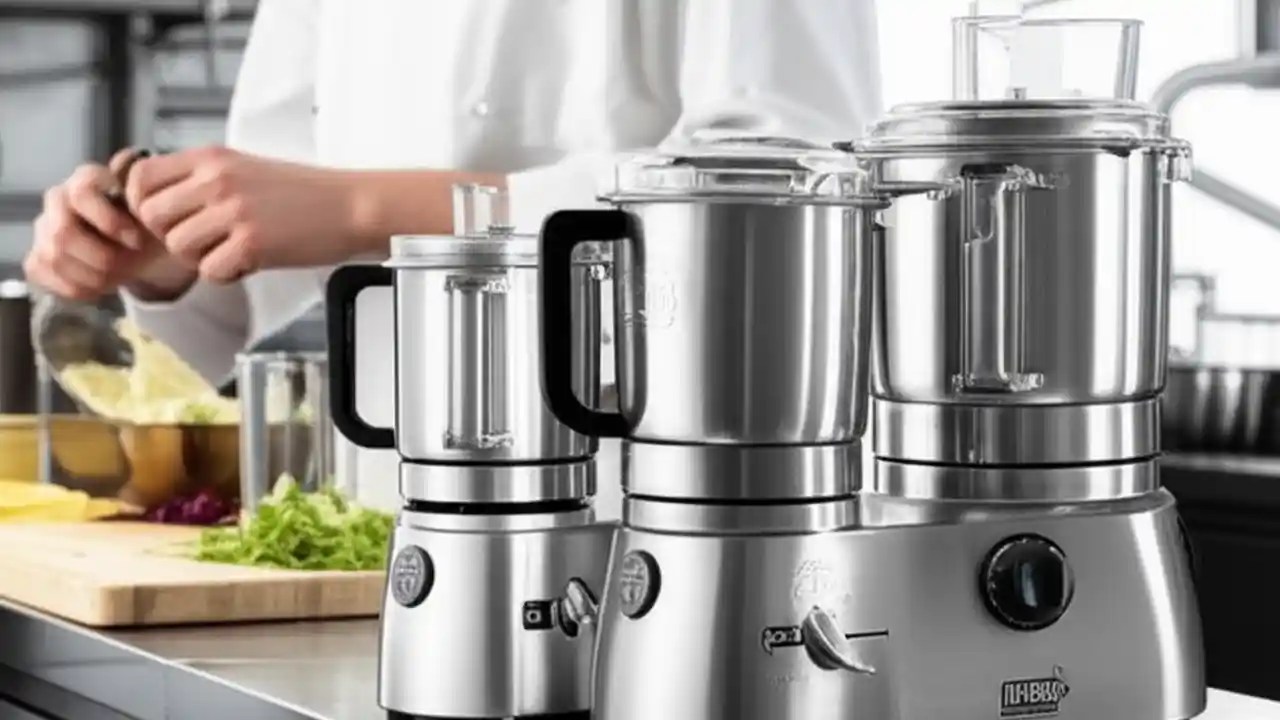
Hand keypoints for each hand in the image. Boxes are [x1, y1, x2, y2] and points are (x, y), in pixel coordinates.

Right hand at [24, 156, 192, 300]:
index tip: (136, 242)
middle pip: (62, 233)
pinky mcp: (38, 254)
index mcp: (87, 179)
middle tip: (127, 268)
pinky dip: (74, 288)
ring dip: (91, 276)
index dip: (109, 221)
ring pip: (53, 257)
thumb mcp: (157, 214)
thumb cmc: (147, 225)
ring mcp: (44, 227)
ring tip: (117, 278)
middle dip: (100, 258)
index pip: (82, 193)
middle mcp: (58, 198)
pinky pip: (43, 273)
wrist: (141, 249)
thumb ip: (148, 204)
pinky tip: (98, 289)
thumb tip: (139, 198)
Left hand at [125, 147, 360, 282]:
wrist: (351, 205)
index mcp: (211, 158)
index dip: (142, 204)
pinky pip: (210, 271)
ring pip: (178, 247)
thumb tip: (158, 203)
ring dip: (200, 258)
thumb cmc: (303, 192)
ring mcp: (233, 212)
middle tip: (202, 241)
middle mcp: (216, 180)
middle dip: (170, 236)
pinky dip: (226, 275)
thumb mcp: (244, 168)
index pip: (140, 176)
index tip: (166, 218)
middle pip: (152, 217)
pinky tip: (249, 262)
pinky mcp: (252, 244)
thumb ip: (202, 179)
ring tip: (231, 251)